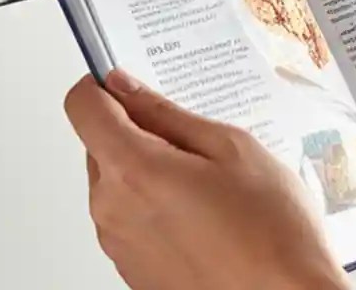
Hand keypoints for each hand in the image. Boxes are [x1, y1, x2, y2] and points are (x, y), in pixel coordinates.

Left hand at [64, 70, 348, 289]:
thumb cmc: (273, 232)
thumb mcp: (230, 148)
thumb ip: (167, 113)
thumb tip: (127, 88)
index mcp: (134, 170)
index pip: (82, 106)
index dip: (103, 87)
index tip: (127, 85)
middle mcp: (113, 210)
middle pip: (99, 145)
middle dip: (138, 133)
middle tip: (196, 146)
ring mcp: (119, 245)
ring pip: (117, 183)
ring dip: (149, 173)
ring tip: (210, 189)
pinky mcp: (131, 270)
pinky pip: (130, 219)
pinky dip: (156, 208)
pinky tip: (204, 217)